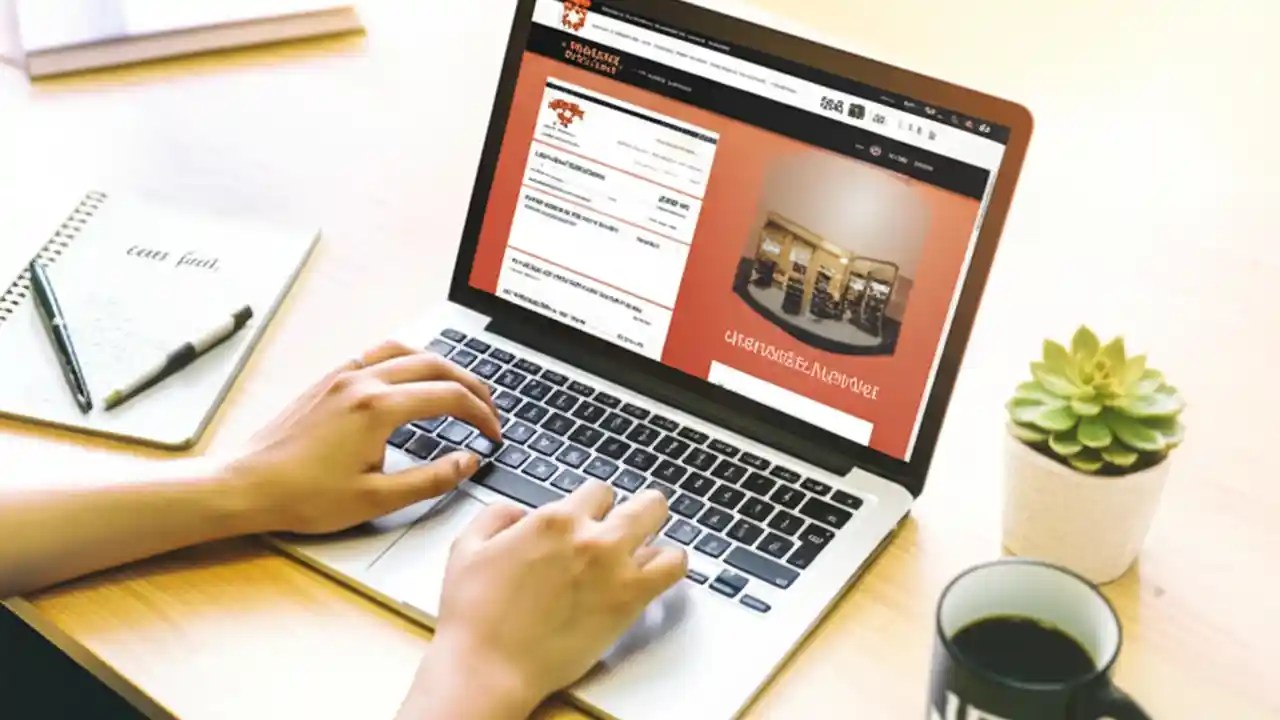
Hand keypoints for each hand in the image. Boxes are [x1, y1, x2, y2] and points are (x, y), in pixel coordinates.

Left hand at [225, 339, 501, 534]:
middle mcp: (362, 383)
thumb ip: (431, 479)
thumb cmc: (303, 497)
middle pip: (436, 365)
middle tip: (489, 409)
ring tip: (459, 385)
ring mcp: (343, 377)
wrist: (246, 486)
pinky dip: (406, 359)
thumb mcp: (376, 499)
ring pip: (406, 351)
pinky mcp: (327, 381)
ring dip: (440, 364)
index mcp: (378, 409)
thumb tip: (467, 463)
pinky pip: (376, 353)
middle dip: (471, 385)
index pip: (449, 397)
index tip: (493, 435)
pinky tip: (411, 376)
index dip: (481, 415)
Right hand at [402, 482, 687, 718]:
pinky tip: (658, 569)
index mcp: (553, 520)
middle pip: (639, 502)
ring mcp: (615, 566)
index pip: (597, 491)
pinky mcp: (630, 599)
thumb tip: (518, 511)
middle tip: (632, 523)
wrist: (489, 667)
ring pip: (660, 524)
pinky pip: (673, 567)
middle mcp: (589, 537)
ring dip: (655, 531)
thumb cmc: (475, 616)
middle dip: (637, 509)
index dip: (595, 506)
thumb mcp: (466, 547)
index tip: (592, 520)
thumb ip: (496, 516)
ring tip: (648, 544)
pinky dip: (671, 563)